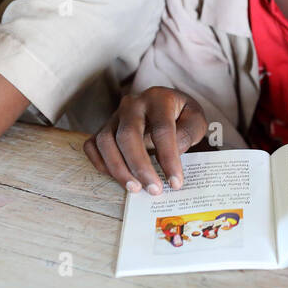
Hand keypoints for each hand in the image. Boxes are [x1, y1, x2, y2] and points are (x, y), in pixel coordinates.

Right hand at [83, 87, 209, 193]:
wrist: (165, 106)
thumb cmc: (182, 116)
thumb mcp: (195, 120)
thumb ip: (188, 133)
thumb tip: (173, 152)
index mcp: (158, 98)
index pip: (161, 130)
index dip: (168, 158)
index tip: (175, 183)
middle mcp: (132, 104)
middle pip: (128, 135)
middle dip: (140, 166)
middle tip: (154, 189)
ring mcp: (114, 116)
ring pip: (106, 141)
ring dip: (119, 169)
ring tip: (135, 188)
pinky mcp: (103, 128)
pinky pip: (92, 146)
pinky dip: (102, 164)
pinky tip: (119, 178)